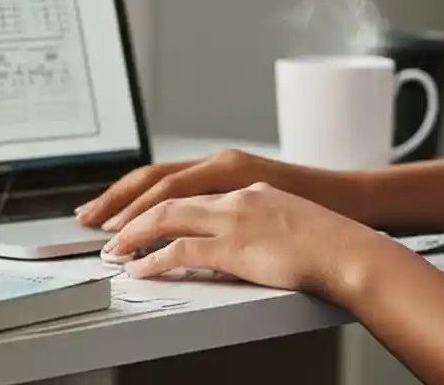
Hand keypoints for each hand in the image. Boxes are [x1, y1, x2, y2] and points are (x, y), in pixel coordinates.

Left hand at [103, 182, 401, 302]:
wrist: (348, 244)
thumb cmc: (323, 231)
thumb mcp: (277, 206)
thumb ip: (245, 210)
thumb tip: (218, 228)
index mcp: (238, 175)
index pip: (174, 175)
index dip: (139, 189)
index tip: (116, 202)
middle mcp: (230, 188)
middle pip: (160, 187)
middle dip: (121, 204)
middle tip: (95, 221)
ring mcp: (232, 215)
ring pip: (164, 214)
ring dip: (131, 231)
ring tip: (112, 248)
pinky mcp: (234, 245)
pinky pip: (181, 250)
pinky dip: (154, 258)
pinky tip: (141, 267)